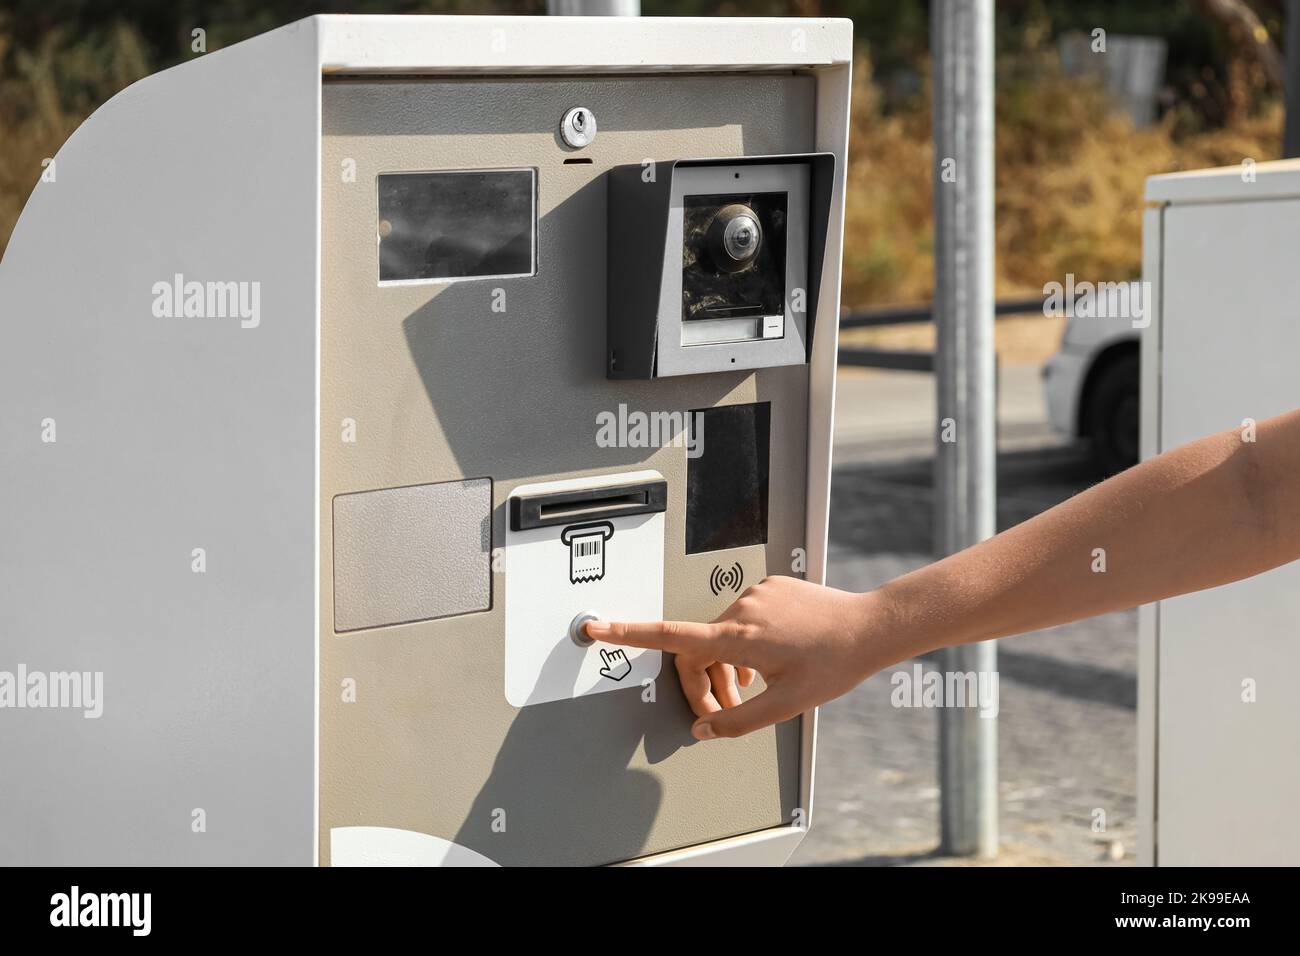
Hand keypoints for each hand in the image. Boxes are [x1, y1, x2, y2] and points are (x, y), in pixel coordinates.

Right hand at [584, 576, 897, 740]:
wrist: (869, 627)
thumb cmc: (833, 663)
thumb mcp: (784, 705)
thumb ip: (737, 720)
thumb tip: (702, 728)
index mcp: (739, 637)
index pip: (671, 636)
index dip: (629, 633)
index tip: (596, 626)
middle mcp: (742, 609)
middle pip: (698, 647)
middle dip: (704, 680)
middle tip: (725, 708)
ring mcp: (756, 594)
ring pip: (722, 634)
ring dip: (727, 662)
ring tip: (756, 686)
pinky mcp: (769, 586)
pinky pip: (743, 617)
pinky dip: (746, 642)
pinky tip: (772, 658)